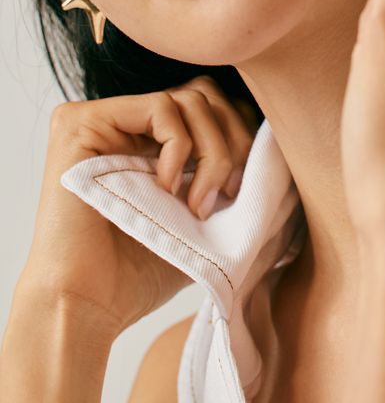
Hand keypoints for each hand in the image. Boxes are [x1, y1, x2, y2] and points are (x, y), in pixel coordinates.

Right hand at [18, 75, 256, 338]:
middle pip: (207, 96)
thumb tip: (285, 148)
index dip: (241, 139)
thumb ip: (232, 176)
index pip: (216, 107)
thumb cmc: (143, 270)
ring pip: (191, 98)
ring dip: (211, 152)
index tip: (244, 191)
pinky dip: (179, 147)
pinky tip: (167, 189)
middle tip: (228, 194)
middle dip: (233, 144)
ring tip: (197, 203)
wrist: (88, 306)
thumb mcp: (206, 216)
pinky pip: (160, 106)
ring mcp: (102, 117)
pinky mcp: (80, 121)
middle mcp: (126, 119)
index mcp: (153, 138)